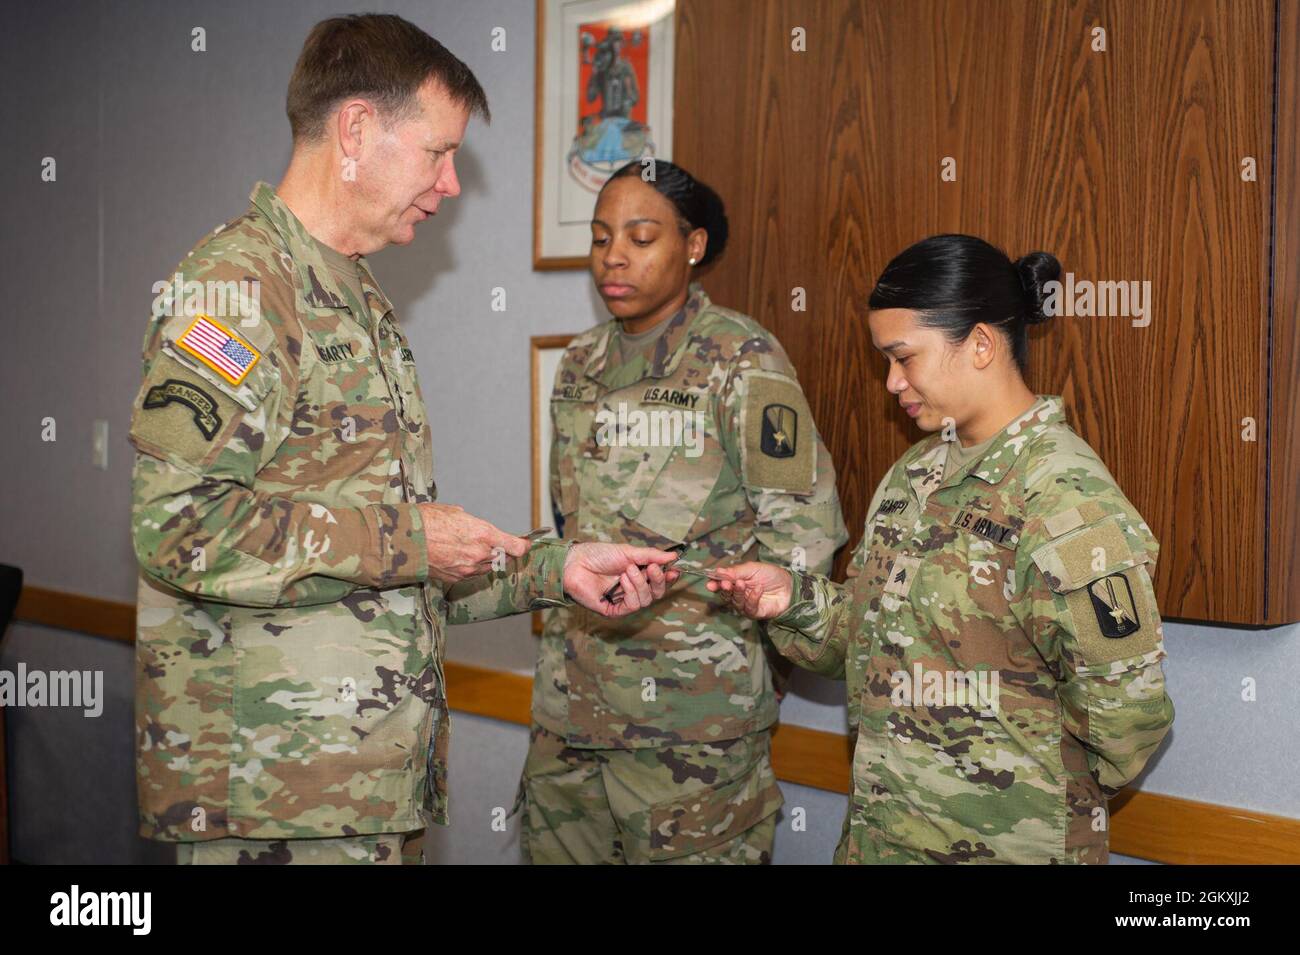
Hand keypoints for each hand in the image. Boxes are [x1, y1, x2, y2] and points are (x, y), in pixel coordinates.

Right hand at [417, 503, 528, 585]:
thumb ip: (474, 523)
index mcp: (484, 534)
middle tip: (495, 543)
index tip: (527, 543)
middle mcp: (480, 554)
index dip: (524, 545)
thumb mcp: (456, 512)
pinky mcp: (456, 578)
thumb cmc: (428, 521)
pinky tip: (457, 557)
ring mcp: (468, 569)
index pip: (516, 547)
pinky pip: (470, 574)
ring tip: (471, 548)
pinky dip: (470, 568)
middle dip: (502, 551)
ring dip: (486, 560)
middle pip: (503, 558)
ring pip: (487, 567)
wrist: (405, 540)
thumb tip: (477, 527)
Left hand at [563, 542, 681, 616]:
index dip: (668, 578)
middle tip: (652, 568)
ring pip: (645, 600)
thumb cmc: (598, 555)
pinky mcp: (612, 610)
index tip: (674, 570)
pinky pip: (632, 606)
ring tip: (627, 570)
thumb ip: (651, 555)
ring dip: (640, 584)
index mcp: (637, 575)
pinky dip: (631, 593)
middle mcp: (631, 589)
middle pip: (656, 593)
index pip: (659, 581)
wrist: (575, 562)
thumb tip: (673, 556)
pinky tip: (622, 581)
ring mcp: (622, 600)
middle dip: (657, 580)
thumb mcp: (628, 552)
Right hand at [706, 562, 793, 619]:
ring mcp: (746, 605)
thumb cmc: (770, 575)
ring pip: (735, 602)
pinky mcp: (755, 613)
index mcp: (735, 582)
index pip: (721, 585)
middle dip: (724, 589)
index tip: (710, 583)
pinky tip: (759, 589)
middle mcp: (739, 595)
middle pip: (726, 595)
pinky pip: (749, 608)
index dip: (714, 584)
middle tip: (726, 583)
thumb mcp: (752, 569)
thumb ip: (735, 572)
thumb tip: (718, 571)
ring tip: (742, 583)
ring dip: (737, 593)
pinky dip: (752, 598)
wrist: (788, 585)